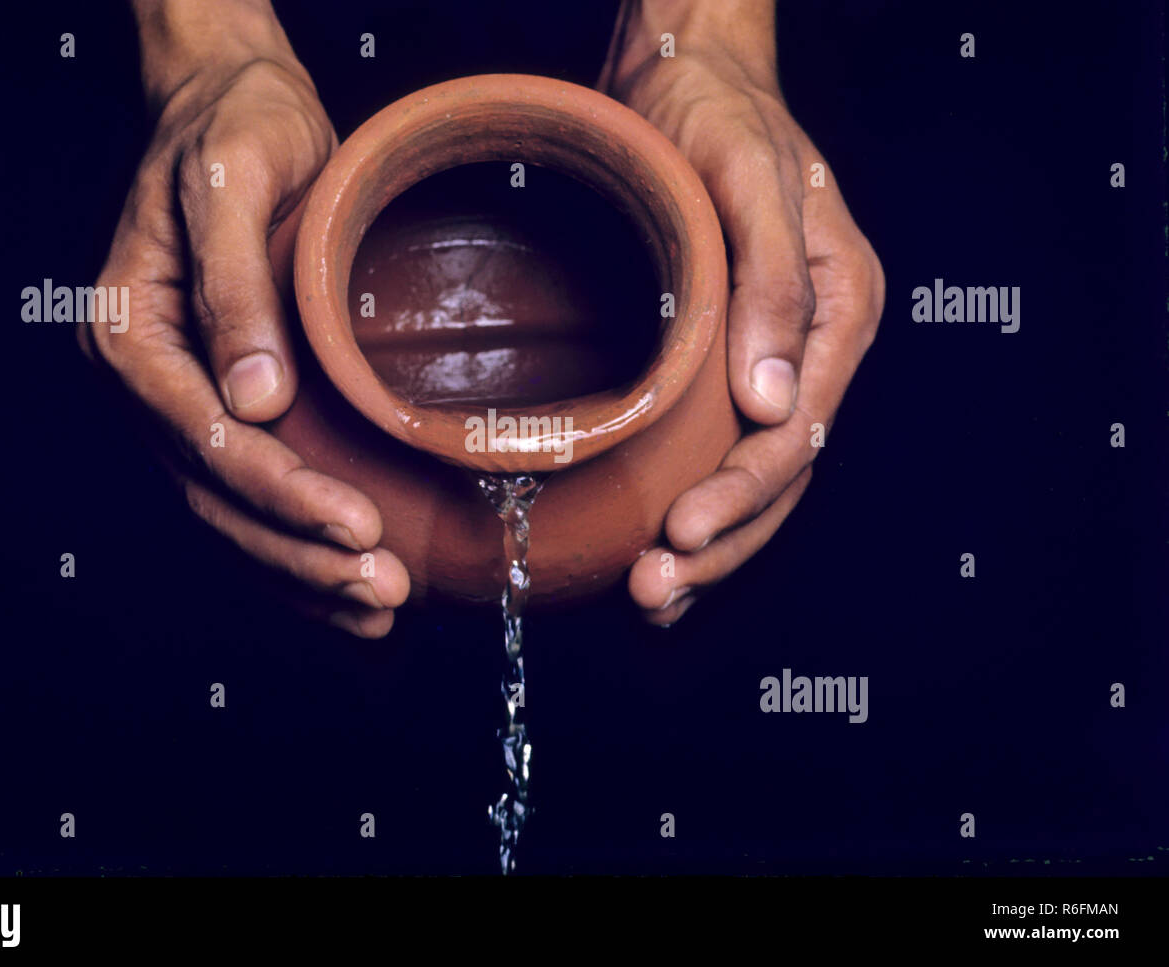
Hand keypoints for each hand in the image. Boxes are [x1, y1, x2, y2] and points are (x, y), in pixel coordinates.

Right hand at [82, 4, 408, 636]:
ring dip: (302, 572)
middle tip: (383, 590)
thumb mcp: (232, 181)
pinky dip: (296, 547)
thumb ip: (234, 288)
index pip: (205, 438)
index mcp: (130, 334)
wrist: (238, 110)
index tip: (356, 526)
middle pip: (217, 495)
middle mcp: (147, 383)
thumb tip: (254, 400)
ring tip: (378, 607)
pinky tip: (345, 587)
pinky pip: (250, 495)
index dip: (281, 493)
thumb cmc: (234, 131)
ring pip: (232, 513)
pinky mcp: (222, 407)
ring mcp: (180, 403)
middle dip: (301, 554)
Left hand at [601, 1, 884, 624]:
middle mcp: (811, 348)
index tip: (682, 533)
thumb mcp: (750, 185)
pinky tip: (661, 547)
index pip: (798, 432)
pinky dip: (696, 504)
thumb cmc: (719, 118)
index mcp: (837, 311)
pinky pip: (722, 451)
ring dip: (708, 544)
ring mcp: (773, 361)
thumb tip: (773, 403)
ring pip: (754, 479)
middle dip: (720, 541)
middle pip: (779, 475)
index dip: (741, 494)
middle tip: (653, 589)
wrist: (682, 80)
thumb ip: (770, 289)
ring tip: (653, 595)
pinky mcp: (727, 364)